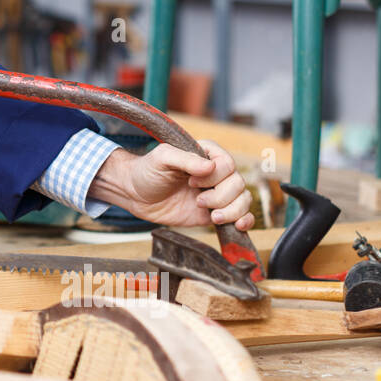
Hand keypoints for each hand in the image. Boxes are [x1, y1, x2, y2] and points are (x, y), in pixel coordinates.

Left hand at [86, 140, 253, 230]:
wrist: (136, 195)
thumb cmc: (147, 171)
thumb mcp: (162, 158)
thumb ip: (185, 160)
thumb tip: (209, 167)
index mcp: (207, 155)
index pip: (227, 164)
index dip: (213, 176)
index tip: (191, 182)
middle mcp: (216, 173)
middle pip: (238, 184)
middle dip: (220, 196)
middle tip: (197, 200)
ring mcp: (217, 193)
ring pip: (243, 200)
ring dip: (231, 210)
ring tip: (212, 216)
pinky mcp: (216, 212)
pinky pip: (241, 215)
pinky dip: (245, 220)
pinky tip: (238, 225)